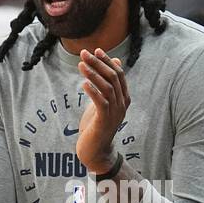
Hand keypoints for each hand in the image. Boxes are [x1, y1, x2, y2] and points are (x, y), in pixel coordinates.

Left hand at [75, 48, 127, 173]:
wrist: (95, 152)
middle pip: (113, 78)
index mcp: (123, 98)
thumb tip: (115, 62)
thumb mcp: (102, 103)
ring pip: (107, 88)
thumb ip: (107, 85)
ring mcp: (115, 113)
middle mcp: (121, 105)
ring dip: (93, 75)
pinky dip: (93, 91)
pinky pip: (101, 103)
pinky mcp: (105, 121)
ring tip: (80, 64)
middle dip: (98, 63)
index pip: (119, 74)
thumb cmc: (96, 126)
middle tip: (84, 53)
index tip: (96, 50)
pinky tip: (83, 83)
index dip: (107, 61)